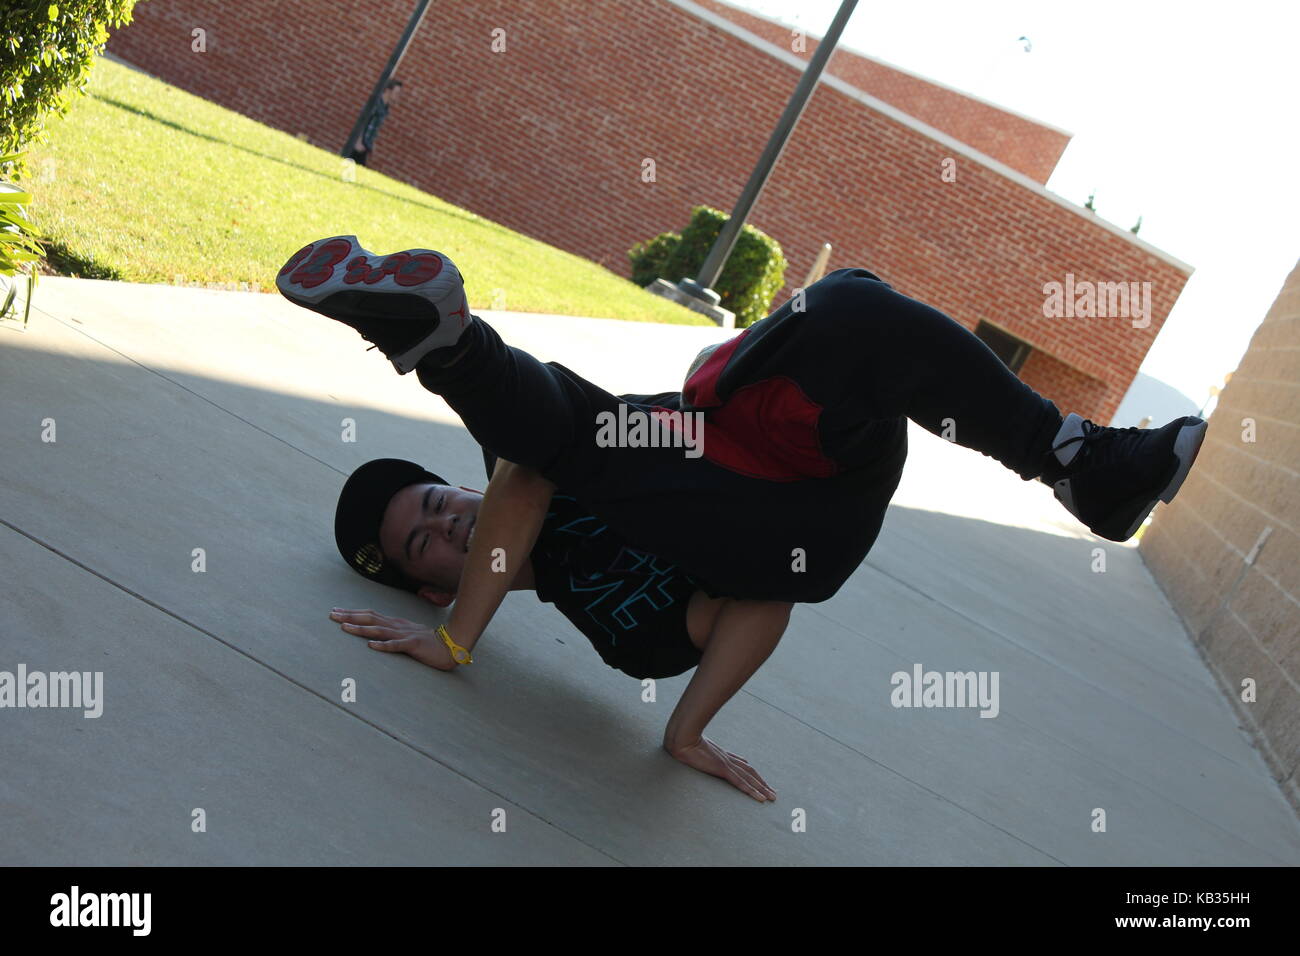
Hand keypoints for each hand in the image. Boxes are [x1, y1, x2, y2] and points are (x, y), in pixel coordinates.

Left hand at [329, 607, 458, 670]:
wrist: (451, 645)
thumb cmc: (427, 642)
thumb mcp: (406, 634)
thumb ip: (392, 632)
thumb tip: (374, 634)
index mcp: (395, 623)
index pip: (370, 615)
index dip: (352, 613)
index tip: (336, 611)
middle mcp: (397, 626)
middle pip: (370, 619)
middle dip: (350, 617)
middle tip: (332, 615)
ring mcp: (405, 634)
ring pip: (379, 630)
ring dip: (361, 629)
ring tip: (344, 628)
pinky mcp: (413, 645)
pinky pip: (396, 645)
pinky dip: (383, 645)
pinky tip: (371, 646)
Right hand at [665, 736, 775, 801]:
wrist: (683, 739)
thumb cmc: (686, 743)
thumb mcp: (700, 749)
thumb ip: (709, 754)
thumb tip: (713, 758)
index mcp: (723, 756)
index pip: (743, 766)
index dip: (754, 775)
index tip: (762, 783)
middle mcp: (728, 759)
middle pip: (750, 773)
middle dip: (762, 783)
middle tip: (773, 794)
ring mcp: (727, 764)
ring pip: (749, 779)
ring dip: (761, 788)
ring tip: (772, 797)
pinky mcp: (723, 769)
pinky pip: (741, 783)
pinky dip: (752, 791)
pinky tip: (760, 798)